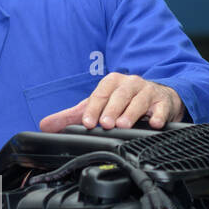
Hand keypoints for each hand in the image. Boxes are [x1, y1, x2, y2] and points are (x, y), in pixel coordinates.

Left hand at [39, 73, 183, 131]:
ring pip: (140, 100)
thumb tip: (45, 125)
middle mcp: (130, 84)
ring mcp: (148, 92)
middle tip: (106, 124)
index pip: (100, 93)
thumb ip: (72, 117)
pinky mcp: (164, 102)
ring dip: (132, 112)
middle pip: (120, 95)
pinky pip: (162, 108)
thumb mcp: (97, 107)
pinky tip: (154, 123)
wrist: (156, 99)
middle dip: (112, 109)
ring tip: (124, 124)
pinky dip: (158, 115)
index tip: (89, 122)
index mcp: (112, 83)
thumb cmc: (123, 103)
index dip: (94, 107)